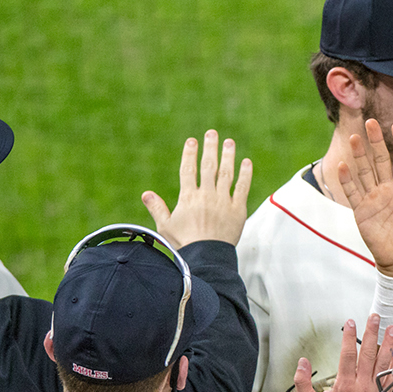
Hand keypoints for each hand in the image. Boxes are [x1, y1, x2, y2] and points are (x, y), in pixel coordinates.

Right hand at [142, 129, 253, 247]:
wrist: (207, 258)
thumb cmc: (184, 244)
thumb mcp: (166, 227)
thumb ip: (157, 208)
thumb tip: (146, 194)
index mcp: (188, 198)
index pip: (188, 170)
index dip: (190, 154)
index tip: (192, 141)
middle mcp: (206, 196)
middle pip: (209, 166)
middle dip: (210, 148)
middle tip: (212, 133)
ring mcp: (223, 202)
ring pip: (227, 173)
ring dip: (228, 156)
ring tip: (229, 142)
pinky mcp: (238, 210)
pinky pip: (242, 188)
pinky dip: (245, 175)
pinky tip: (246, 162)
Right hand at [296, 316, 392, 391]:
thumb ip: (302, 381)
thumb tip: (302, 362)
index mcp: (344, 386)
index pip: (347, 355)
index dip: (349, 337)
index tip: (350, 323)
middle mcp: (361, 387)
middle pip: (369, 354)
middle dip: (372, 333)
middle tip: (374, 318)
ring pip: (383, 364)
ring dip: (388, 344)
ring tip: (392, 329)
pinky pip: (390, 378)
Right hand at [339, 119, 392, 277]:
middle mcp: (389, 189)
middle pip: (380, 160)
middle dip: (375, 141)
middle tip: (371, 122)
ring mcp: (373, 198)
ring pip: (365, 171)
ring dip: (359, 155)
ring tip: (354, 137)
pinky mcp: (361, 210)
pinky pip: (352, 192)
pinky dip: (347, 179)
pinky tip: (343, 166)